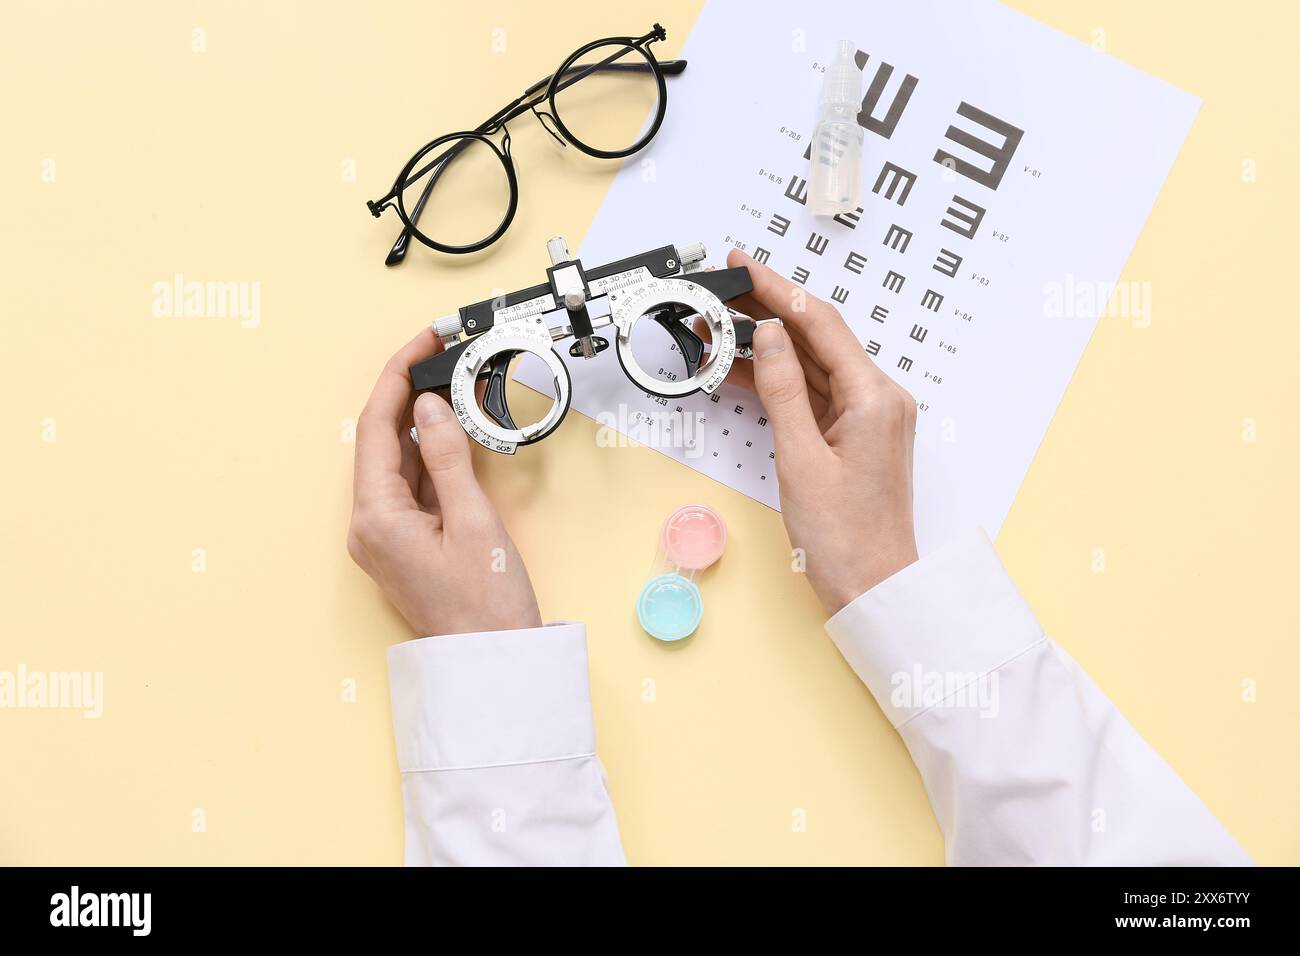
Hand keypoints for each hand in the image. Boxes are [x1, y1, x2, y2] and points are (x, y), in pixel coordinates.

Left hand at [347, 329, 542, 637]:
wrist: (493, 663)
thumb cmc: (485, 607)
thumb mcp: (473, 521)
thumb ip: (448, 457)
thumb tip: (430, 406)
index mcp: (376, 518)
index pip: (376, 427)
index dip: (397, 377)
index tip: (422, 345)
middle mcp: (371, 526)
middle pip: (382, 440)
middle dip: (409, 394)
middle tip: (440, 356)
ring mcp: (386, 537)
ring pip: (397, 461)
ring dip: (423, 423)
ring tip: (453, 386)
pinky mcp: (406, 544)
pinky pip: (412, 486)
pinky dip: (432, 456)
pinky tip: (453, 434)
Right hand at [723, 248, 918, 614]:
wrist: (873, 587)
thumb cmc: (846, 538)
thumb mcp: (800, 459)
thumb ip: (783, 390)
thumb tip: (770, 335)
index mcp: (875, 397)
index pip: (820, 323)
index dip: (777, 288)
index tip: (743, 265)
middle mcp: (879, 399)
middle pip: (816, 337)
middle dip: (765, 312)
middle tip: (720, 292)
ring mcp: (868, 416)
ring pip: (811, 364)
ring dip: (767, 347)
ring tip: (717, 331)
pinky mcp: (854, 434)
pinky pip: (812, 394)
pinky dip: (778, 381)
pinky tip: (741, 370)